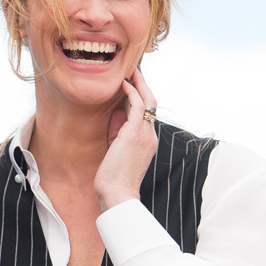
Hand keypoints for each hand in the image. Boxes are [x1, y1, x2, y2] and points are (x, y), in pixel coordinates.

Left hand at [93, 69, 158, 212]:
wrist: (117, 195)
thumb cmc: (113, 179)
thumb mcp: (115, 150)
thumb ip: (116, 131)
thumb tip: (115, 113)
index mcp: (147, 141)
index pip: (147, 114)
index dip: (140, 97)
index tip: (131, 84)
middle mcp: (150, 136)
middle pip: (152, 103)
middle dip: (143, 86)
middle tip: (134, 71)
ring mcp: (145, 134)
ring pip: (148, 101)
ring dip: (140, 84)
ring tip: (131, 71)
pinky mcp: (135, 134)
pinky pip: (138, 106)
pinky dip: (132, 93)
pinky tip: (124, 84)